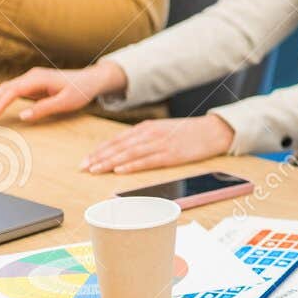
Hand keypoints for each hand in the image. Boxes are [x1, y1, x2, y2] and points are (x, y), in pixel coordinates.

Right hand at [0, 61, 127, 121]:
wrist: (91, 80)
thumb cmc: (81, 90)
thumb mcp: (66, 102)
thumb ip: (44, 108)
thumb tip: (23, 116)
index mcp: (39, 79)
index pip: (13, 91)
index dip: (0, 103)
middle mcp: (32, 76)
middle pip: (5, 87)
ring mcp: (32, 79)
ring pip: (7, 88)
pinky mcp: (34, 84)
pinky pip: (14, 91)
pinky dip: (2, 98)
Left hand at [81, 114, 235, 173]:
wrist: (213, 131)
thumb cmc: (188, 133)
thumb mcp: (162, 130)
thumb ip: (143, 138)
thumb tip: (124, 149)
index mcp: (146, 127)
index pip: (117, 140)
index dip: (99, 150)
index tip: (86, 160)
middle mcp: (150, 134)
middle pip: (119, 146)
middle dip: (99, 157)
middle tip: (84, 168)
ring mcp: (160, 144)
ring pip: (129, 153)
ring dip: (110, 162)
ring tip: (95, 170)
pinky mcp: (171, 155)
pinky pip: (147, 161)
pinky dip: (132, 165)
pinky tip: (120, 170)